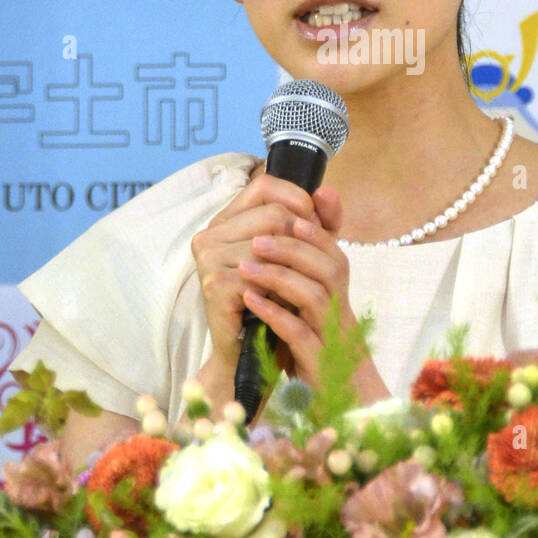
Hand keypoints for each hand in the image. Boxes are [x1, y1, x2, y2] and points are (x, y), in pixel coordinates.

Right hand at [190, 172, 324, 376]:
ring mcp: (209, 258)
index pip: (265, 185)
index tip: (314, 224)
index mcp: (228, 219)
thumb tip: (328, 191)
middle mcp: (211, 233)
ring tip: (295, 285)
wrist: (254, 353)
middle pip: (272, 214)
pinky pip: (261, 273)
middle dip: (302, 237)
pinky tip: (280, 302)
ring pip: (270, 243)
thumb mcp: (305, 254)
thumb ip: (321, 221)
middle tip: (311, 261)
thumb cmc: (277, 299)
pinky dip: (279, 289)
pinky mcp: (214, 283)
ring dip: (292, 266)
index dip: (297, 199)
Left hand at [238, 184, 389, 403]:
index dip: (315, 233)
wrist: (342, 407)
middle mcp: (341, 313)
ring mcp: (331, 339)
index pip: (334, 254)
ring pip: (315, 297)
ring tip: (247, 268)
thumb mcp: (313, 314)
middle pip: (328, 268)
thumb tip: (287, 241)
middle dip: (292, 248)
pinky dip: (274, 314)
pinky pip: (300, 334)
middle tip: (258, 239)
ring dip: (279, 277)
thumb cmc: (320, 354)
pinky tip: (250, 302)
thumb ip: (303, 280)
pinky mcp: (318, 365)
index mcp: (340, 298)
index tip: (288, 216)